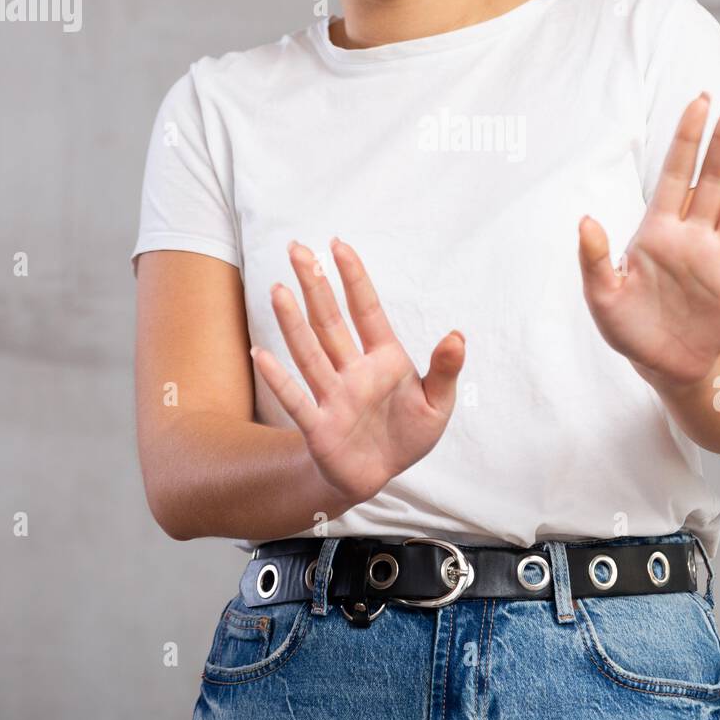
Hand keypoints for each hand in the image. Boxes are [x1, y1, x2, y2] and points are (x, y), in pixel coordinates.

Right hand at [252, 237, 464, 506]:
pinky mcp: (319, 426)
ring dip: (293, 322)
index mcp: (384, 358)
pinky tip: (261, 353)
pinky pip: (297, 398)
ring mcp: (333, 395)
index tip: (338, 244)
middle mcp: (353, 370)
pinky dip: (279, 378)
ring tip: (278, 289)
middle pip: (330, 320)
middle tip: (297, 249)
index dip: (353, 277)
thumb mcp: (437, 403)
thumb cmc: (408, 433)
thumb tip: (458, 335)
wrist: (380, 474)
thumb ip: (445, 369)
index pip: (366, 309)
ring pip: (310, 352)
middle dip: (315, 285)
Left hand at [577, 91, 719, 388]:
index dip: (686, 138)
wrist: (664, 366)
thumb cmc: (628, 329)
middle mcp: (693, 234)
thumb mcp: (602, 296)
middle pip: (714, 177)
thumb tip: (585, 220)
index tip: (698, 101)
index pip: (675, 173)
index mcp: (657, 230)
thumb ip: (595, 258)